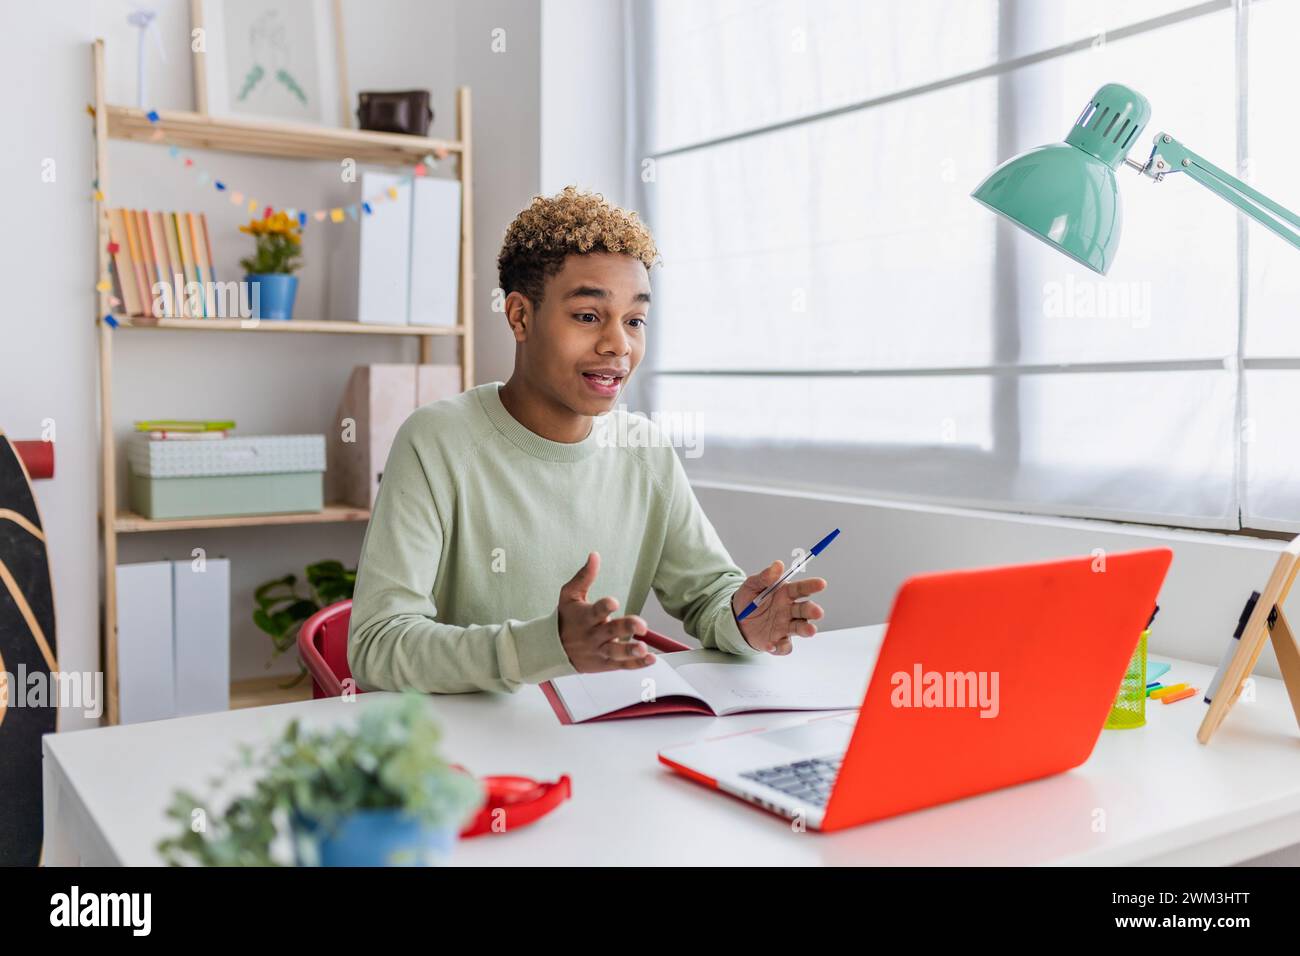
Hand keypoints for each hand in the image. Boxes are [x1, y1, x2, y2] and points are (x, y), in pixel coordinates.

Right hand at [557, 552, 655, 672]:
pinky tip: (650, 659)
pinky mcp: (606, 663)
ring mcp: (600, 650)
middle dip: (626, 628)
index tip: (614, 602)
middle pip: (610, 631)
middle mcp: (593, 635)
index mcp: (585, 617)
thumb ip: (584, 577)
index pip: (595, 611)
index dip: (604, 606)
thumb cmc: (565, 618)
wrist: (553, 649)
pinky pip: (622, 665)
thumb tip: (595, 555)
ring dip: (630, 651)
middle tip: (642, 625)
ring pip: (616, 652)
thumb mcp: (569, 595)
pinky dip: (637, 664)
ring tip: (643, 648)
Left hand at [732, 560, 825, 655]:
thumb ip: (764, 577)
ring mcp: (785, 627)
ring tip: (809, 630)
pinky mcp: (777, 642)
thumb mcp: (752, 585)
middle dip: (813, 610)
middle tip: (818, 612)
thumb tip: (778, 564)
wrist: (736, 620)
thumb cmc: (748, 600)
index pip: (801, 589)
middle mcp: (789, 611)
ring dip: (806, 630)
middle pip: (805, 610)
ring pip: (800, 628)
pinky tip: (771, 645)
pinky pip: (783, 646)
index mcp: (785, 594)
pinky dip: (780, 647)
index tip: (821, 584)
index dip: (812, 586)